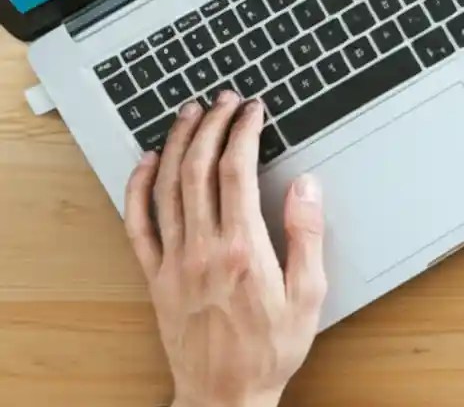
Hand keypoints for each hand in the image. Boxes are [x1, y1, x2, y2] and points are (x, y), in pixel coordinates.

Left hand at [124, 92, 327, 406]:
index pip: (238, 172)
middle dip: (212, 126)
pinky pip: (139, 225)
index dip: (244, 132)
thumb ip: (307, 236)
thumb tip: (307, 188)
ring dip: (178, 144)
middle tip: (224, 101)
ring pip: (168, 188)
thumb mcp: (309, 295)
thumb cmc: (271, 350)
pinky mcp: (156, 277)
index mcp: (243, 249)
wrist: (224, 394)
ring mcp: (175, 262)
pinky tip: (147, 164)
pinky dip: (139, 188)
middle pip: (200, 170)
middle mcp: (203, 249)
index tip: (254, 111)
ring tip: (190, 115)